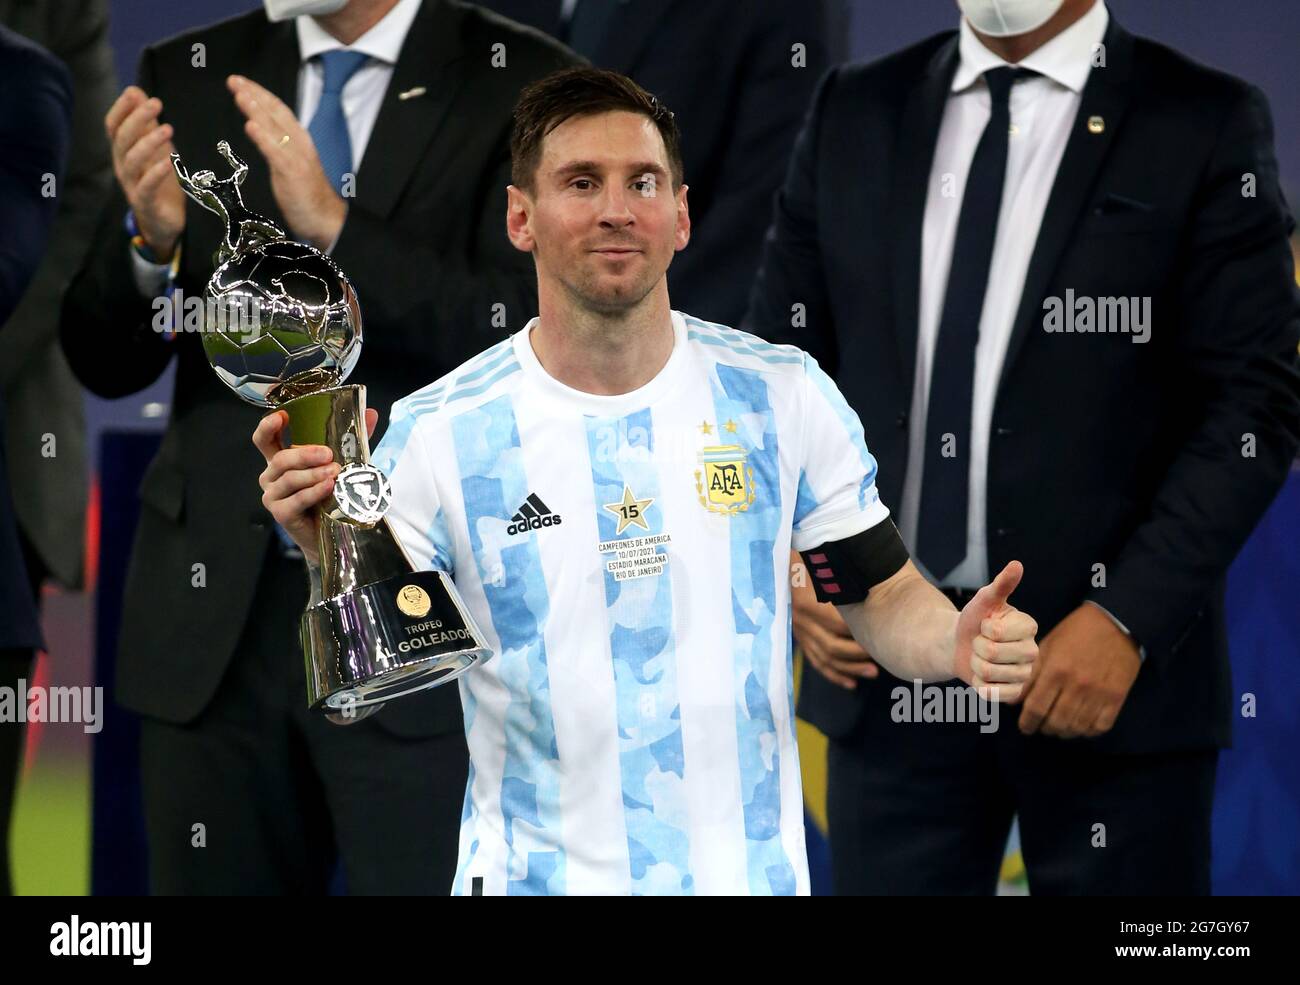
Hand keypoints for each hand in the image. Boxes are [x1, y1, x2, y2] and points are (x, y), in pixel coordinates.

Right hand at [105, 86, 184, 259]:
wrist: (163, 224)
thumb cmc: (160, 182)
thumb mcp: (155, 150)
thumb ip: (147, 125)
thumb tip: (138, 93)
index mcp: (123, 151)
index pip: (114, 126)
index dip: (121, 108)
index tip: (134, 92)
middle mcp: (123, 166)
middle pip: (122, 139)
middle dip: (137, 119)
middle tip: (156, 103)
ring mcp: (132, 185)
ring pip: (132, 160)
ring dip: (149, 142)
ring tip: (167, 129)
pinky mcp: (146, 203)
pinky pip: (146, 186)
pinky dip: (156, 173)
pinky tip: (168, 161)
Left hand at [228, 74, 346, 249]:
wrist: (328, 220)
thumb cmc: (308, 197)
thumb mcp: (291, 166)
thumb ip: (277, 148)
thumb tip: (260, 132)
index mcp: (299, 141)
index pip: (278, 111)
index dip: (260, 94)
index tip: (242, 83)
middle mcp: (299, 144)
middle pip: (275, 113)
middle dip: (254, 94)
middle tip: (233, 80)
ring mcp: (296, 157)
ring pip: (274, 128)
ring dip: (256, 109)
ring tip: (240, 95)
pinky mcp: (293, 173)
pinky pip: (276, 152)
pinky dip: (263, 137)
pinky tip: (251, 126)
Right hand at [252, 407, 377, 563]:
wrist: (333, 531)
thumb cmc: (332, 494)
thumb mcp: (342, 462)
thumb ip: (351, 439)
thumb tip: (370, 413)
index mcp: (281, 460)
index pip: (264, 439)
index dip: (268, 426)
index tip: (282, 416)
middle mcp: (272, 476)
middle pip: (280, 458)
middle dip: (304, 453)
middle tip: (328, 454)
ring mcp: (273, 496)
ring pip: (289, 479)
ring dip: (313, 474)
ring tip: (334, 472)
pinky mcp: (281, 514)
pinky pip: (296, 500)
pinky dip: (313, 492)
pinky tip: (328, 487)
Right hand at [791, 561, 877, 688]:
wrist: (782, 560)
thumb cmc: (812, 560)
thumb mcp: (826, 566)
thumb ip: (845, 580)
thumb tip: (880, 592)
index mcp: (807, 602)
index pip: (838, 625)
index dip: (860, 633)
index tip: (882, 636)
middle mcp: (801, 620)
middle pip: (832, 646)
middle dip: (858, 656)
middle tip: (881, 659)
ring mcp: (798, 631)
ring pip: (825, 658)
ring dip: (849, 668)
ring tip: (873, 673)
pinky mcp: (799, 638)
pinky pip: (816, 662)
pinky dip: (834, 674)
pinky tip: (851, 683)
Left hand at [952, 560, 1037, 702]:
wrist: (961, 645)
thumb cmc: (975, 619)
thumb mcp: (984, 599)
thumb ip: (1001, 584)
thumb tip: (1017, 564)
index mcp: (1030, 626)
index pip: (998, 632)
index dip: (984, 628)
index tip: (987, 625)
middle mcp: (1033, 651)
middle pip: (993, 654)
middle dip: (977, 647)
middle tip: (981, 643)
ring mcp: (1025, 674)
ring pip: (989, 673)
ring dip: (976, 665)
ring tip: (982, 657)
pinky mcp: (1014, 693)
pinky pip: (992, 694)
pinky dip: (978, 684)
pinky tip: (983, 676)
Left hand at [1018, 603, 1140, 737]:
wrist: (1115, 622)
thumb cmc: (1076, 632)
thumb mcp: (1047, 647)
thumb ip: (1031, 674)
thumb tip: (1015, 700)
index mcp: (1056, 670)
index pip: (1035, 708)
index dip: (1027, 723)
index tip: (1025, 727)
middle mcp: (1076, 686)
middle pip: (1055, 722)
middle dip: (1044, 728)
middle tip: (1041, 726)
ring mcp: (1098, 694)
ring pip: (1077, 728)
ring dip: (1064, 732)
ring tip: (1059, 727)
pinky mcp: (1117, 698)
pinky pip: (1100, 727)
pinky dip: (1087, 731)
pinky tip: (1080, 725)